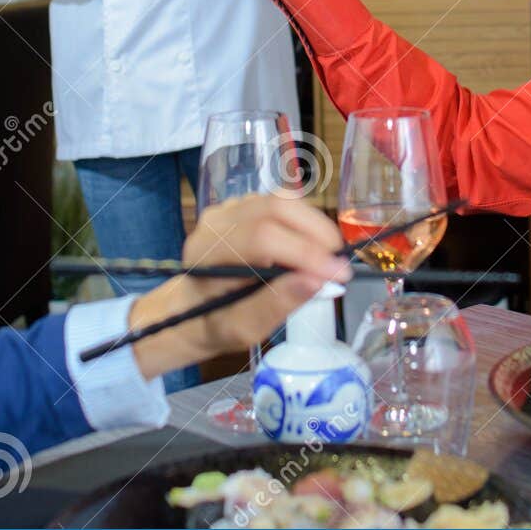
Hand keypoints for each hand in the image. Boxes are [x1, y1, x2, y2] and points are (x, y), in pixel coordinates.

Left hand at [128, 194, 349, 380]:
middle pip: (275, 207)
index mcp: (208, 252)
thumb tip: (319, 281)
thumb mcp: (244, 329)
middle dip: (316, 232)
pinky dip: (304, 222)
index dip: (305, 253)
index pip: (262, 237)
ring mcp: (229, 208)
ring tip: (327, 258)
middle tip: (339, 263)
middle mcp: (216, 221)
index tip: (338, 274)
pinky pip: (281, 203)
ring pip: (282, 200)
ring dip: (313, 226)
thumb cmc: (215, 322)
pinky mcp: (243, 206)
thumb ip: (277, 304)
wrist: (191, 309)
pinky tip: (309, 248)